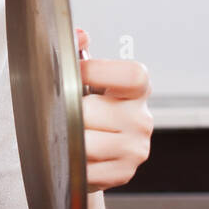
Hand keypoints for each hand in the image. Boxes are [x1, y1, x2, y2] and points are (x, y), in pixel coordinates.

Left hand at [75, 27, 151, 191]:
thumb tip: (79, 35)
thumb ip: (81, 53)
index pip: (132, 75)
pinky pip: (84, 169)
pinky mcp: (123, 173)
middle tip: (66, 116)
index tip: (77, 72)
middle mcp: (142, 119)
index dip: (99, 70)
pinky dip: (71, 165)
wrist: (94, 157)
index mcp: (137, 91)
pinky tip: (74, 158)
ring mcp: (136, 149)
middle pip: (91, 111)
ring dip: (68, 140)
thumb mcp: (88, 81)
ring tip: (69, 137)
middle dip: (70, 114)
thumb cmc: (90, 112)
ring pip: (85, 143)